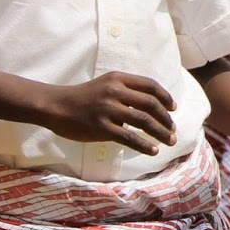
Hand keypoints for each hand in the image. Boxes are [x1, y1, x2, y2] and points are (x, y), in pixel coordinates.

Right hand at [39, 71, 177, 152]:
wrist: (56, 106)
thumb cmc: (83, 97)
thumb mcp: (105, 84)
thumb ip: (125, 90)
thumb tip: (150, 105)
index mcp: (118, 78)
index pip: (150, 85)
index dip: (165, 97)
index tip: (173, 108)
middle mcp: (115, 91)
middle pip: (150, 104)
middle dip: (166, 118)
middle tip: (173, 129)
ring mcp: (108, 109)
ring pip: (143, 121)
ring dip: (160, 132)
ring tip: (169, 141)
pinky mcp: (101, 127)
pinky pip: (128, 137)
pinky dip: (144, 145)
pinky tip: (152, 151)